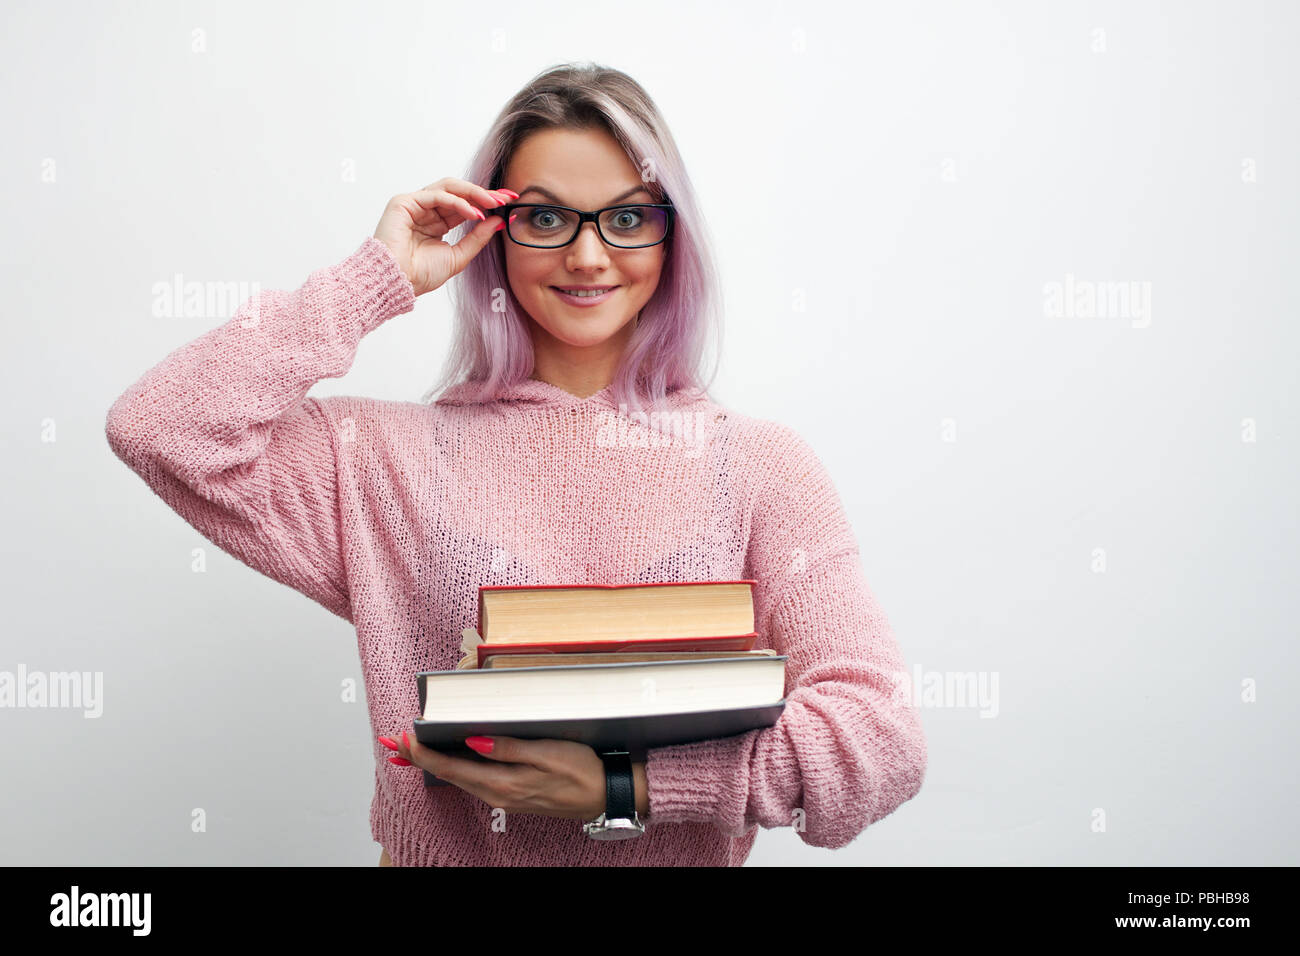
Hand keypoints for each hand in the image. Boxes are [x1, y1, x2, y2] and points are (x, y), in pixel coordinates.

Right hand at [372, 178, 517, 296]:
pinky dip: (457, 202)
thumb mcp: (459, 256)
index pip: (465, 206)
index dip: (486, 203)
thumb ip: (478, 238)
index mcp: (437, 222)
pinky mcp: (404, 203)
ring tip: (493, 203)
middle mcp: (426, 210)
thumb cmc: (421, 275)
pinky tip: (473, 213)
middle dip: (484, 194)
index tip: (509, 204)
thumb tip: (499, 220)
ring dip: (474, 194)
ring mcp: (414, 204)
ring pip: (449, 188)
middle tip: (506, 198)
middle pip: (459, 193)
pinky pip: (436, 196)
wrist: (397, 283)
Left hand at [381, 732, 608, 819]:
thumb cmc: (580, 771)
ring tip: (415, 751)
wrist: (604, 795)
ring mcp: (505, 797)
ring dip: (437, 764)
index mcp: (503, 784)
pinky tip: (452, 760)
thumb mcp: (546, 752)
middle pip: (451, 774)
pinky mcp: (513, 794)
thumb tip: (473, 741)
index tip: (405, 740)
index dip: (426, 754)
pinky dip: (456, 769)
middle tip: (395, 746)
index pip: (454, 767)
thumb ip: (508, 748)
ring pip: (462, 778)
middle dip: (422, 759)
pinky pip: (475, 781)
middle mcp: (499, 794)